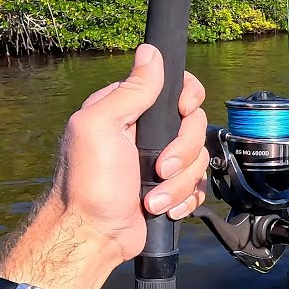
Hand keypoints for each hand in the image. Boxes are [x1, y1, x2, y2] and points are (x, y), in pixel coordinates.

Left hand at [0, 44, 208, 288]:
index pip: (174, 87)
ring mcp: (160, 161)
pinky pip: (198, 185)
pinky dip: (184, 199)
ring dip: (178, 184)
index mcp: (128, 110)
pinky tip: (164, 208)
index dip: (188, 98)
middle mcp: (146, 133)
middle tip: (159, 169)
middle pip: (195, 125)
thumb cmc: (88, 184)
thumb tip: (151, 52)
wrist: (94, 236)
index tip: (183, 111)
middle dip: (182, 152)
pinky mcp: (171, 188)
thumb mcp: (101, 126)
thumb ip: (130, 90)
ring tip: (153, 200)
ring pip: (199, 159)